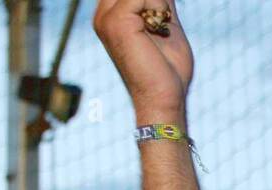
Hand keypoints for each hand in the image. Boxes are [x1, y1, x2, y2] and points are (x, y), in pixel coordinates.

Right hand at [94, 0, 193, 118]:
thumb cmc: (167, 70)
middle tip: (161, 23)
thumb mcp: (165, 24)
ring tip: (160, 29)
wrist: (163, 99)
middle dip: (155, 0)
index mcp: (110, 15)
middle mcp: (103, 14)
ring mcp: (106, 17)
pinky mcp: (117, 21)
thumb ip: (160, 1)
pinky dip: (160, 8)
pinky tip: (158, 30)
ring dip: (159, 3)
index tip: (160, 13)